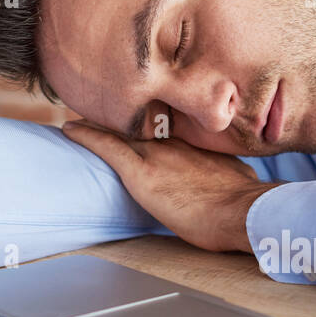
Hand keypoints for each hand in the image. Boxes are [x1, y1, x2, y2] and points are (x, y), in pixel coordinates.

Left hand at [61, 120, 283, 252]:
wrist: (241, 211)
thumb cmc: (245, 206)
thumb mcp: (241, 181)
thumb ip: (228, 178)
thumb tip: (235, 186)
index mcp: (197, 147)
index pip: (170, 129)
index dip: (155, 122)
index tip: (146, 117)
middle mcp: (175, 144)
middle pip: (143, 124)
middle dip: (126, 116)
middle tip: (107, 105)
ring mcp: (157, 154)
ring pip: (121, 130)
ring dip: (101, 123)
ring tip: (82, 115)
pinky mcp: (140, 171)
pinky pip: (107, 146)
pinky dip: (87, 136)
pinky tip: (70, 129)